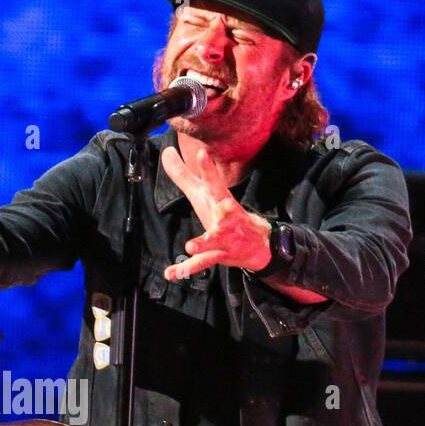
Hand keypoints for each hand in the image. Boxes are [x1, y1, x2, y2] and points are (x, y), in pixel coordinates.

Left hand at [160, 145, 272, 280]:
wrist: (259, 244)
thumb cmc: (226, 215)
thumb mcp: (204, 194)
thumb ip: (183, 175)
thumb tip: (166, 152)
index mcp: (219, 199)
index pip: (214, 180)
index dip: (208, 168)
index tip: (202, 153)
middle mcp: (225, 215)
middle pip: (221, 202)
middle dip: (219, 197)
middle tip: (221, 198)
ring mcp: (224, 236)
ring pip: (215, 239)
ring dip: (204, 243)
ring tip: (191, 246)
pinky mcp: (220, 254)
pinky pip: (202, 262)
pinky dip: (186, 268)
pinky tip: (171, 273)